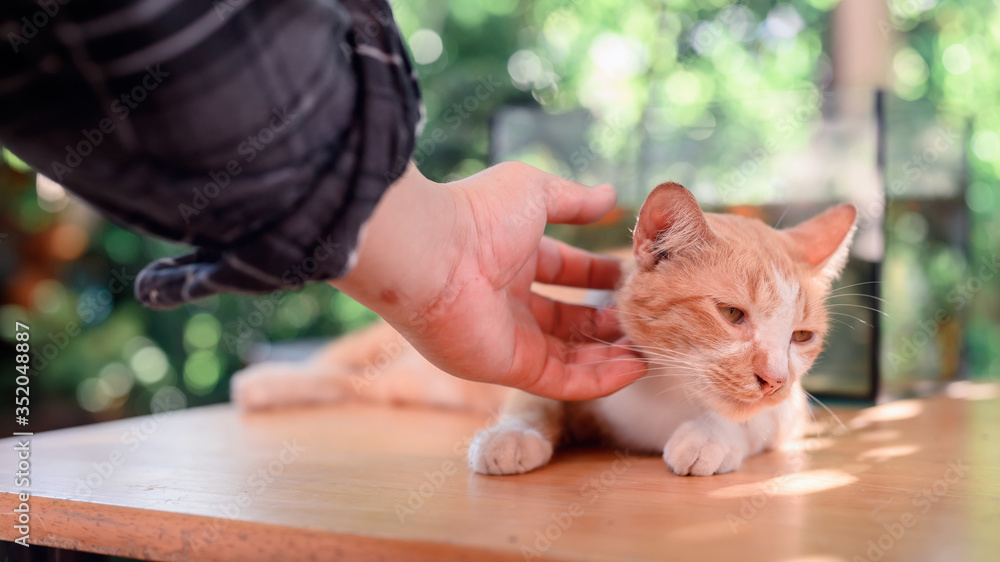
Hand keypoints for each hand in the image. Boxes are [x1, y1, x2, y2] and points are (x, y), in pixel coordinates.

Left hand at [330, 161, 646, 399]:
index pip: (566, 270)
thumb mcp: (536, 192)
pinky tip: (634, 368)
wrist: (430, 255)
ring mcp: (508, 337)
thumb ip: (575, 200)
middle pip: (569, 317)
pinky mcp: (508, 367)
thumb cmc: (479, 215)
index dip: (600, 276)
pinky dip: (599, 379)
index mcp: (513, 255)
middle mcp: (509, 299)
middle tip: (648, 318)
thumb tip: (611, 196)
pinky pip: (562, 381)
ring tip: (651, 348)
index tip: (637, 279)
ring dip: (611, 354)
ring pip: (570, 354)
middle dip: (609, 319)